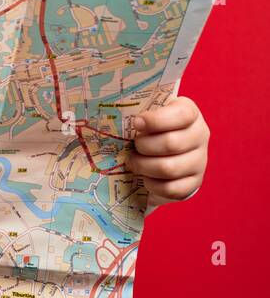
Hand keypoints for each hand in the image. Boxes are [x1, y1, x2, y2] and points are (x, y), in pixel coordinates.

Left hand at [124, 94, 208, 213]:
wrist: (160, 153)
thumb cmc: (146, 128)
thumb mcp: (144, 114)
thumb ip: (132, 110)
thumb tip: (97, 108)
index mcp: (188, 112)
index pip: (182, 114)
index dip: (156, 120)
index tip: (135, 123)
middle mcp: (199, 135)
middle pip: (171, 143)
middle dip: (143, 146)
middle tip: (132, 147)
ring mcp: (199, 160)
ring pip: (169, 168)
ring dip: (143, 166)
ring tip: (133, 162)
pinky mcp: (194, 182)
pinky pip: (171, 189)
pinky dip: (152, 185)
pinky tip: (145, 178)